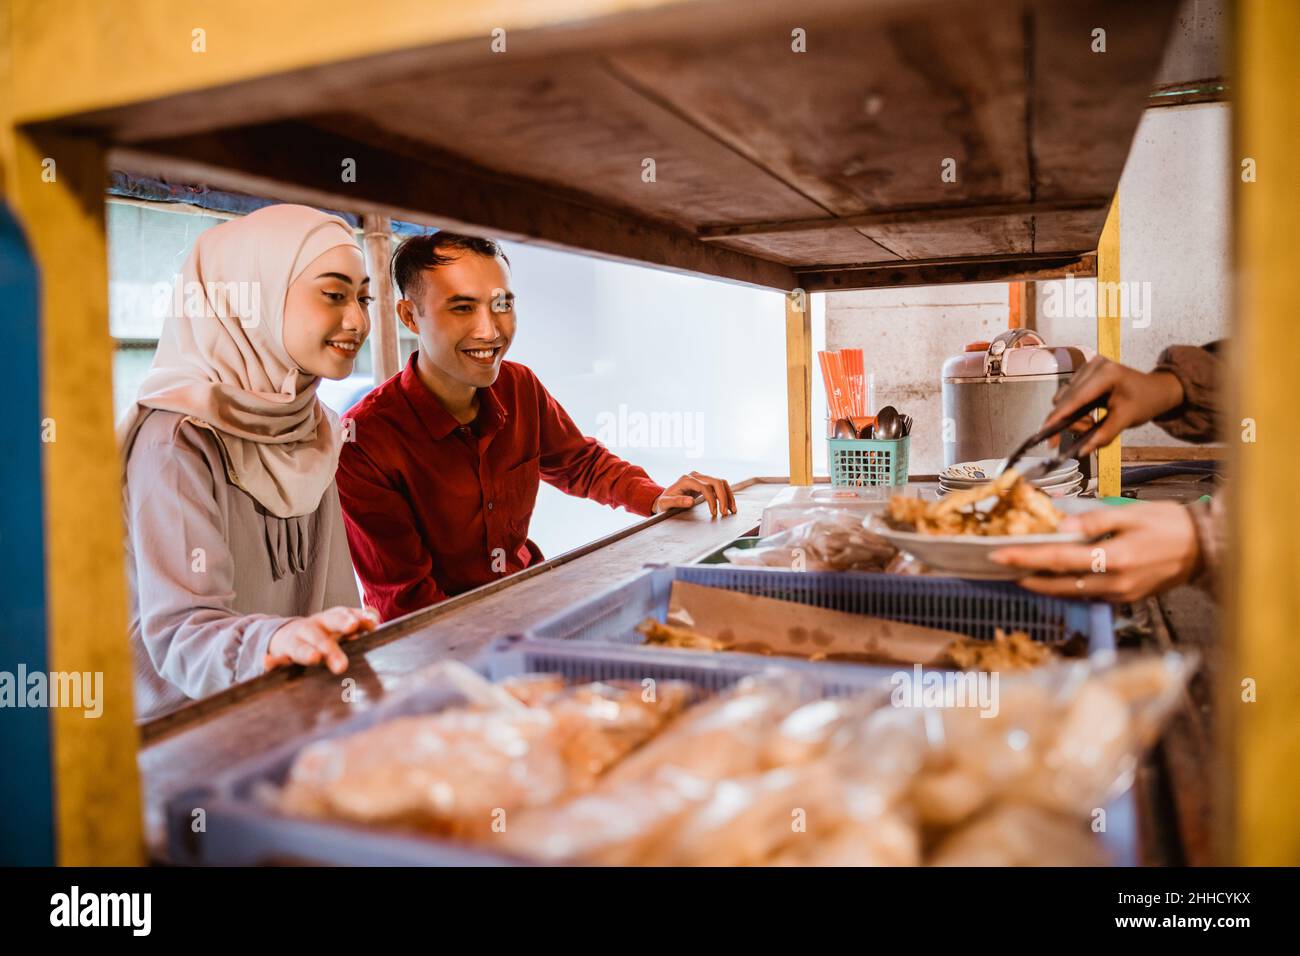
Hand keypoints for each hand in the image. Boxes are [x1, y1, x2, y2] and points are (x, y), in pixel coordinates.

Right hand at [264, 606, 378, 674]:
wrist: (282, 636)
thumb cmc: (320, 634)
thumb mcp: (339, 628)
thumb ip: (359, 624)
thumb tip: (375, 616)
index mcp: (329, 621)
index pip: (343, 615)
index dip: (356, 617)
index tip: (371, 623)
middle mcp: (312, 627)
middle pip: (324, 631)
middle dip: (333, 641)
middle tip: (347, 652)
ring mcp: (294, 640)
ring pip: (300, 646)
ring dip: (307, 651)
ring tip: (314, 658)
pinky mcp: (278, 655)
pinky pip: (273, 659)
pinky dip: (271, 662)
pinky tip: (268, 664)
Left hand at [653, 471, 737, 517]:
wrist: (663, 500)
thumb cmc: (663, 503)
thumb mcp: (665, 504)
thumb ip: (676, 502)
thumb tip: (691, 501)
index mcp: (686, 480)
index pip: (705, 487)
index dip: (712, 500)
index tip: (714, 513)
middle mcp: (695, 476)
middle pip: (716, 481)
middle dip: (723, 497)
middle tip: (725, 512)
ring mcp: (700, 478)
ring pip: (720, 482)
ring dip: (728, 495)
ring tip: (732, 510)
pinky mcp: (705, 482)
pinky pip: (719, 486)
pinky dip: (726, 495)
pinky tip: (729, 505)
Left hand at [988, 502, 1200, 602]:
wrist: (1204, 548)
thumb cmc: (1169, 525)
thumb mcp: (1131, 514)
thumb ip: (1093, 520)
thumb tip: (1060, 528)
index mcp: (1114, 558)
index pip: (1058, 559)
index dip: (1025, 558)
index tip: (1000, 556)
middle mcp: (1114, 582)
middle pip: (1059, 583)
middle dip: (1027, 576)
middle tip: (1003, 568)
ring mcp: (1120, 595)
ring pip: (1072, 593)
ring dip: (1045, 585)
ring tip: (1022, 574)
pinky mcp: (1126, 599)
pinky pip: (1089, 595)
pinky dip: (1067, 588)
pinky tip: (1054, 579)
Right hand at [1044, 356, 1184, 455]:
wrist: (1156, 390)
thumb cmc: (1145, 402)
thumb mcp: (1126, 420)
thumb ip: (1103, 436)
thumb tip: (1081, 451)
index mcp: (1106, 373)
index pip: (1076, 397)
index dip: (1059, 416)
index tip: (1044, 431)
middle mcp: (1093, 366)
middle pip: (1066, 399)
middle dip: (1072, 421)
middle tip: (1087, 432)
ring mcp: (1087, 367)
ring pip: (1064, 398)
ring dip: (1073, 416)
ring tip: (1092, 423)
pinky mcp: (1084, 372)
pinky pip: (1068, 395)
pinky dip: (1074, 410)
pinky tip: (1089, 415)